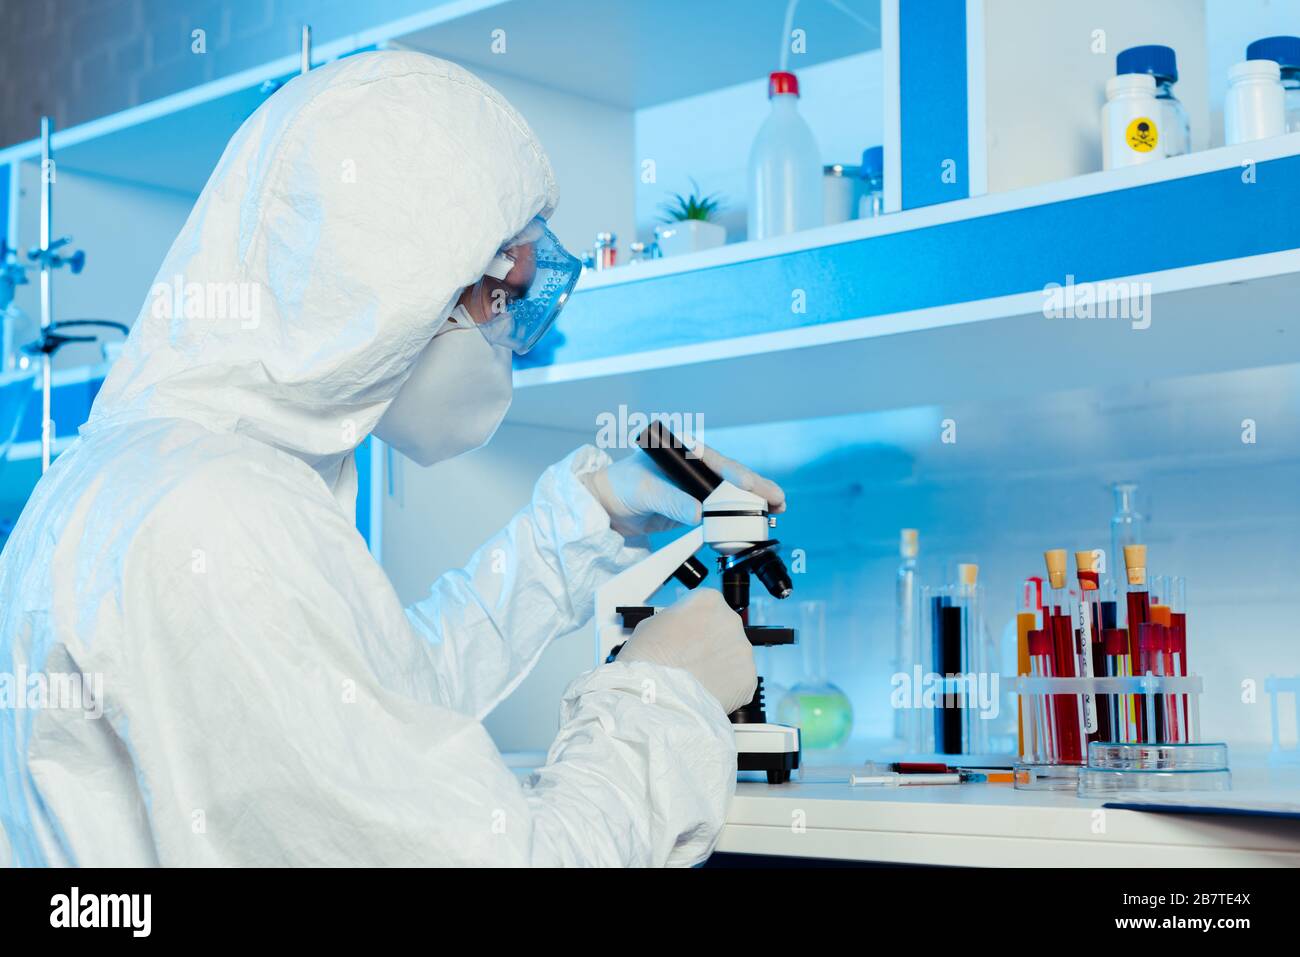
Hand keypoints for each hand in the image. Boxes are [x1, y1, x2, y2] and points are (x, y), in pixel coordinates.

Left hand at [585, 440, 785, 536]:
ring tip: (777, 509)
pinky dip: (739, 516)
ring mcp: (697, 486)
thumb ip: (671, 500)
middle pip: (731, 476)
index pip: (717, 462)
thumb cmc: (622, 486)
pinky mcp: (696, 504)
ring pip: (732, 493)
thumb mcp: (645, 490)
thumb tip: (698, 513)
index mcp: (683, 451)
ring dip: (753, 501)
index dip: (737, 474)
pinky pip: (722, 510)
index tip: (752, 486)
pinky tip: (756, 521)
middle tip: (777, 499)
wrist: (609, 507)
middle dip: (757, 487)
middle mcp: (695, 466)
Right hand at [616, 589, 756, 714]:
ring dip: (718, 666)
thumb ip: (674, 621)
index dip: (694, 624)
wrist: (655, 698)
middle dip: (709, 645)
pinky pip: (739, 682)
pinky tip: (706, 691)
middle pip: (723, 631)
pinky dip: (726, 688)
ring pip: (732, 657)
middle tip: (689, 660)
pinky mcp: (749, 678)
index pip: (707, 607)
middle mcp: (731, 620)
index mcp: (708, 600)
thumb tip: (678, 627)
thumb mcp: (651, 625)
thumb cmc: (647, 661)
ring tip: (695, 679)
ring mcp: (743, 650)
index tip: (687, 636)